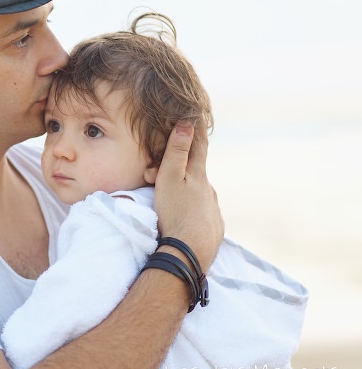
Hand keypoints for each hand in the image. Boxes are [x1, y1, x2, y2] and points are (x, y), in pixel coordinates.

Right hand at [154, 122, 223, 269]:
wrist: (189, 253)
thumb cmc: (175, 213)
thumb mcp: (170, 178)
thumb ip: (177, 152)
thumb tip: (187, 124)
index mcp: (199, 176)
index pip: (199, 146)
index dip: (196, 130)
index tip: (197, 115)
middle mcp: (210, 191)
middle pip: (195, 174)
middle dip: (180, 171)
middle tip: (155, 176)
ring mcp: (213, 211)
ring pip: (199, 195)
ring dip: (185, 194)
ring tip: (169, 202)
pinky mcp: (214, 229)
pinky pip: (202, 214)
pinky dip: (193, 212)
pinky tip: (184, 220)